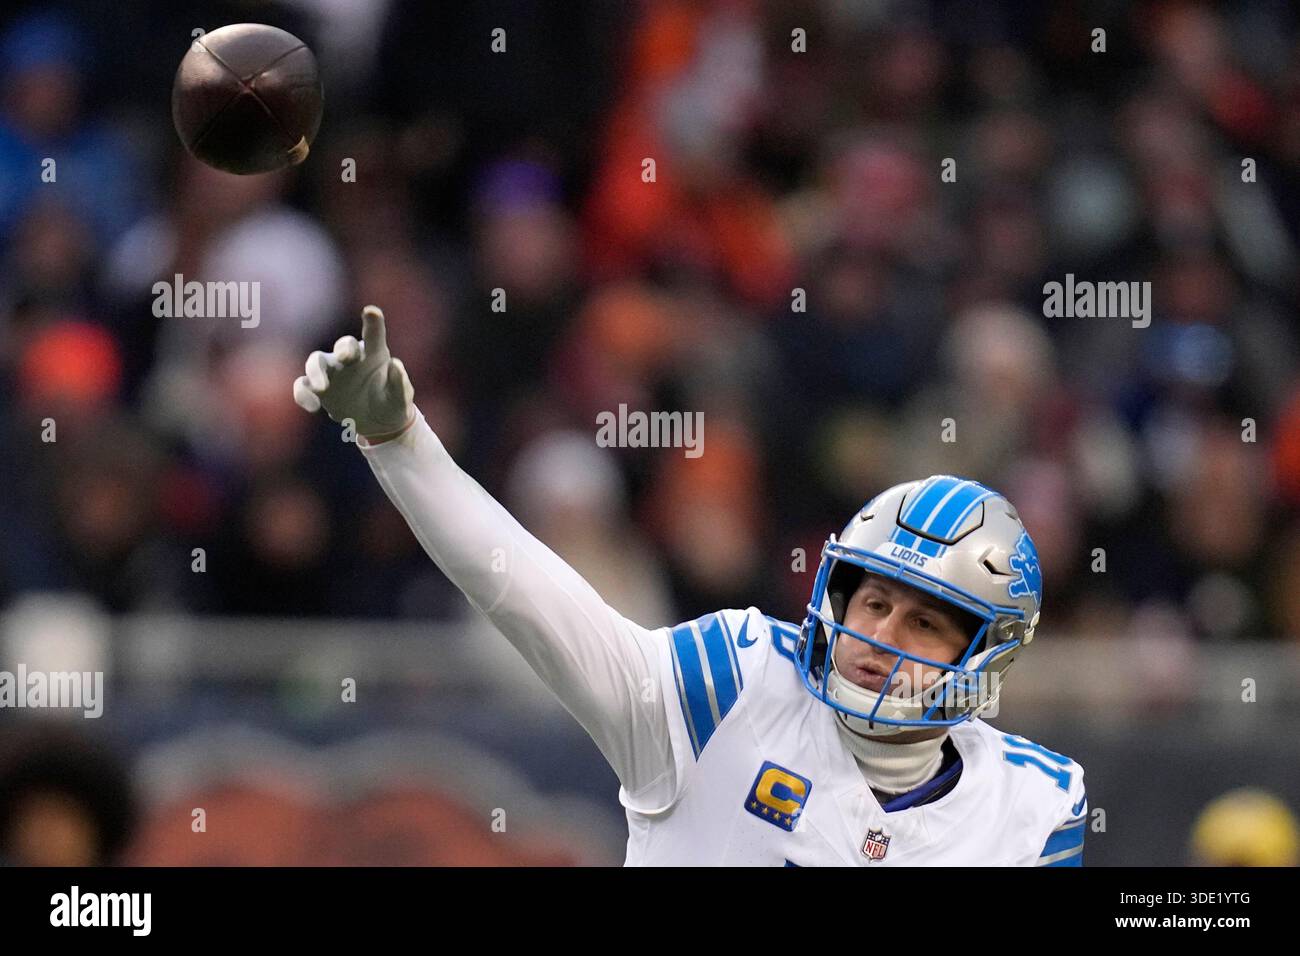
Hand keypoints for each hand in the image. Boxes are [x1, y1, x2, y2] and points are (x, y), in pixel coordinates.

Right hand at [293, 305, 414, 441]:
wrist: (377, 424)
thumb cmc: (392, 403)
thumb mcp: (401, 398)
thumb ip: (399, 383)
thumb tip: (395, 364)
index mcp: (374, 354)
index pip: (374, 335)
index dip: (373, 322)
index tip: (372, 312)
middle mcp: (351, 358)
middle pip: (343, 345)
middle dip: (343, 348)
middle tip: (345, 357)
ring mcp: (331, 372)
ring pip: (315, 361)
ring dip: (315, 371)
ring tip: (321, 388)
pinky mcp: (317, 389)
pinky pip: (303, 385)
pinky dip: (303, 394)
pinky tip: (312, 407)